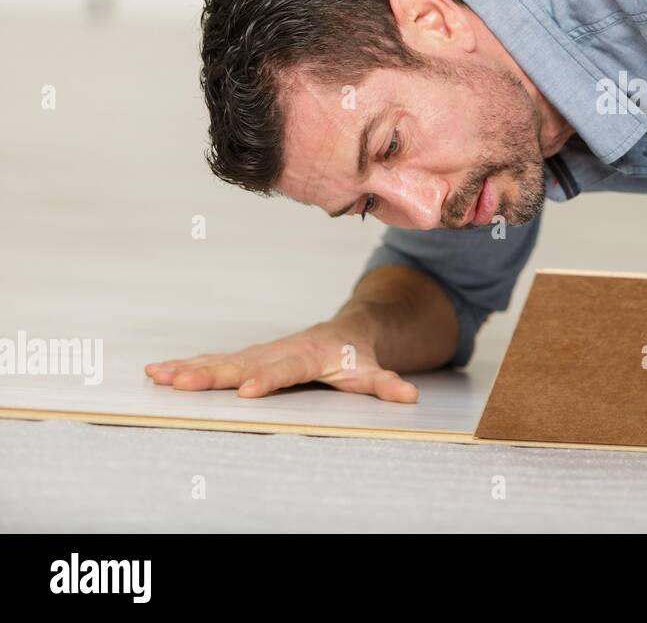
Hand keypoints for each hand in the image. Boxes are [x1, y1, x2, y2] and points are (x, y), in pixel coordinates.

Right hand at [144, 315, 418, 401]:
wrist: (348, 332)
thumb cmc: (356, 357)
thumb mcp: (372, 371)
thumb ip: (386, 384)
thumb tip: (409, 395)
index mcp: (308, 356)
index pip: (285, 370)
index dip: (268, 379)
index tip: (248, 390)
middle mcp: (279, 351)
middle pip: (243, 364)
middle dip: (212, 374)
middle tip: (182, 383)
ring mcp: (260, 354)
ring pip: (222, 361)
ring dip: (190, 369)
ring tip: (159, 376)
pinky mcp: (246, 359)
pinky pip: (213, 363)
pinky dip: (186, 366)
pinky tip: (157, 373)